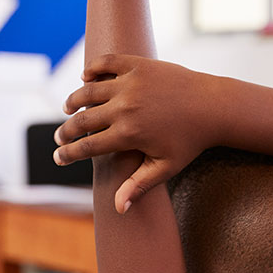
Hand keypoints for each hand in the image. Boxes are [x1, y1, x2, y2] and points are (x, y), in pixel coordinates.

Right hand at [55, 54, 218, 213]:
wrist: (213, 106)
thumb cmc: (190, 140)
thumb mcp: (165, 166)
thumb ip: (139, 186)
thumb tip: (118, 209)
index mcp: (128, 134)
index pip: (87, 146)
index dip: (68, 154)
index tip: (58, 157)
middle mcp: (124, 107)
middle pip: (81, 120)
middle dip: (65, 131)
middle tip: (60, 137)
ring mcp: (130, 83)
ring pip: (88, 91)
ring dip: (72, 100)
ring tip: (68, 108)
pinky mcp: (138, 64)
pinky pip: (105, 63)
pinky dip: (92, 69)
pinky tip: (86, 78)